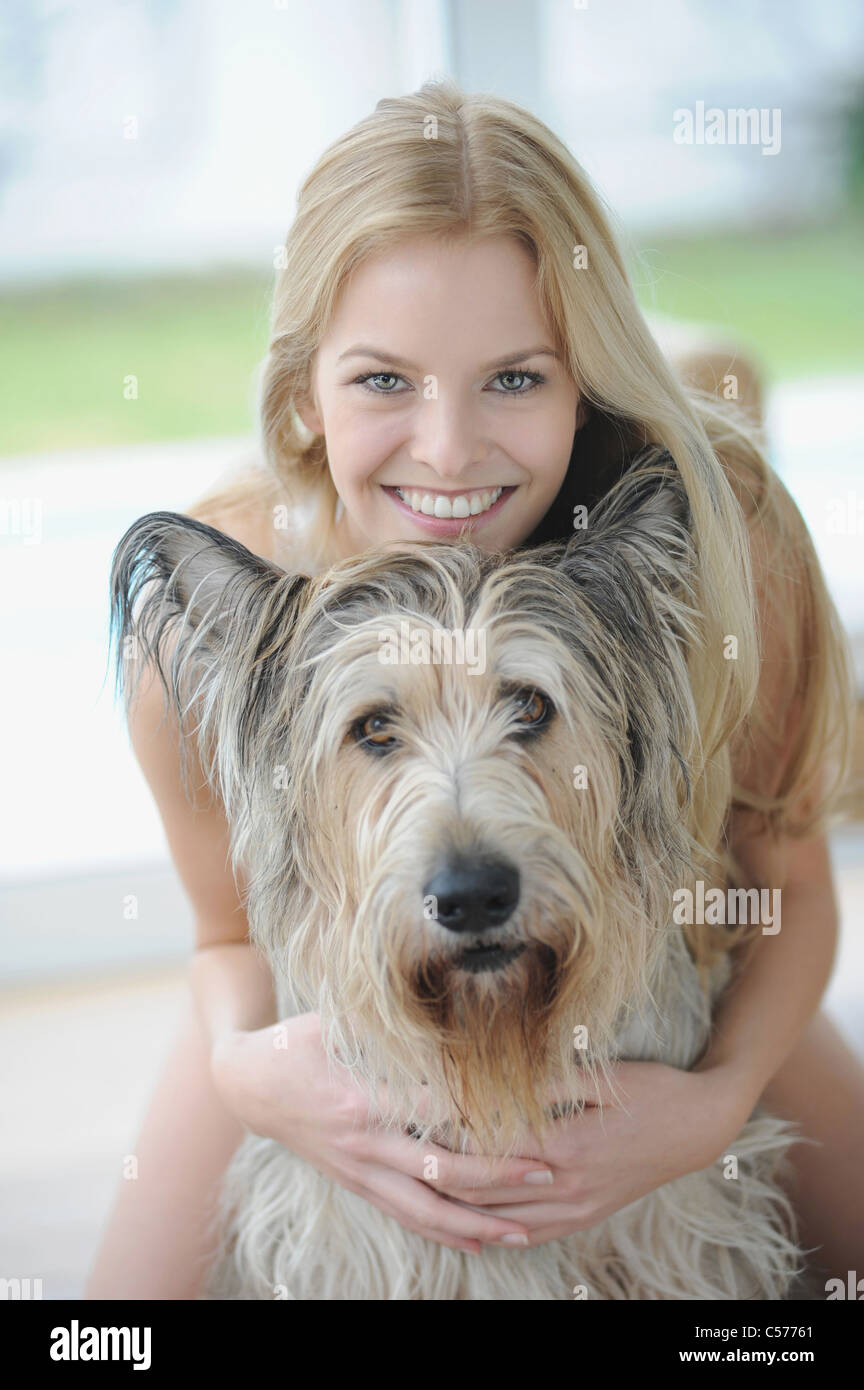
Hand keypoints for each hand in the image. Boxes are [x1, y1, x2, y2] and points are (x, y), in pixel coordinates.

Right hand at [210, 1012, 554, 1255]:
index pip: (435, 1110)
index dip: (483, 1115)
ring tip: (525, 1231)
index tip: (529, 1114)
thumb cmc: (299, 1042)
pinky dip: (444, 1231)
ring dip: (477, 1222)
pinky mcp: (357, 1183)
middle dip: (497, 1177)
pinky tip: (478, 1241)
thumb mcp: (338, 1020)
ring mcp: (360, 1170)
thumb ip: (389, 1023)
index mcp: (363, 1098)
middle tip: (548, 1175)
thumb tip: (451, 1007)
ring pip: (425, 1209)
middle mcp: (364, 1142)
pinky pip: (406, 1215)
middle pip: (441, 1169)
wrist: (249, 1087)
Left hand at [438, 1061, 754, 1247]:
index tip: (415, 1115)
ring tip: (424, 1181)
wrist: (699, 1128)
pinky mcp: (586, 1216)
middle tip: (406, 1149)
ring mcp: (577, 1207)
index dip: (448, 1133)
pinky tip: (472, 1220)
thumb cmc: (650, 1091)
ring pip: (501, 1217)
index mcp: (566, 1145)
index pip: (488, 1146)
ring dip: (461, 1203)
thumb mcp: (600, 1076)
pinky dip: (495, 1228)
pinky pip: (531, 1234)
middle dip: (441, 1172)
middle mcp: (567, 1184)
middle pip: (485, 1188)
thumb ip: (544, 1082)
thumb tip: (493, 1079)